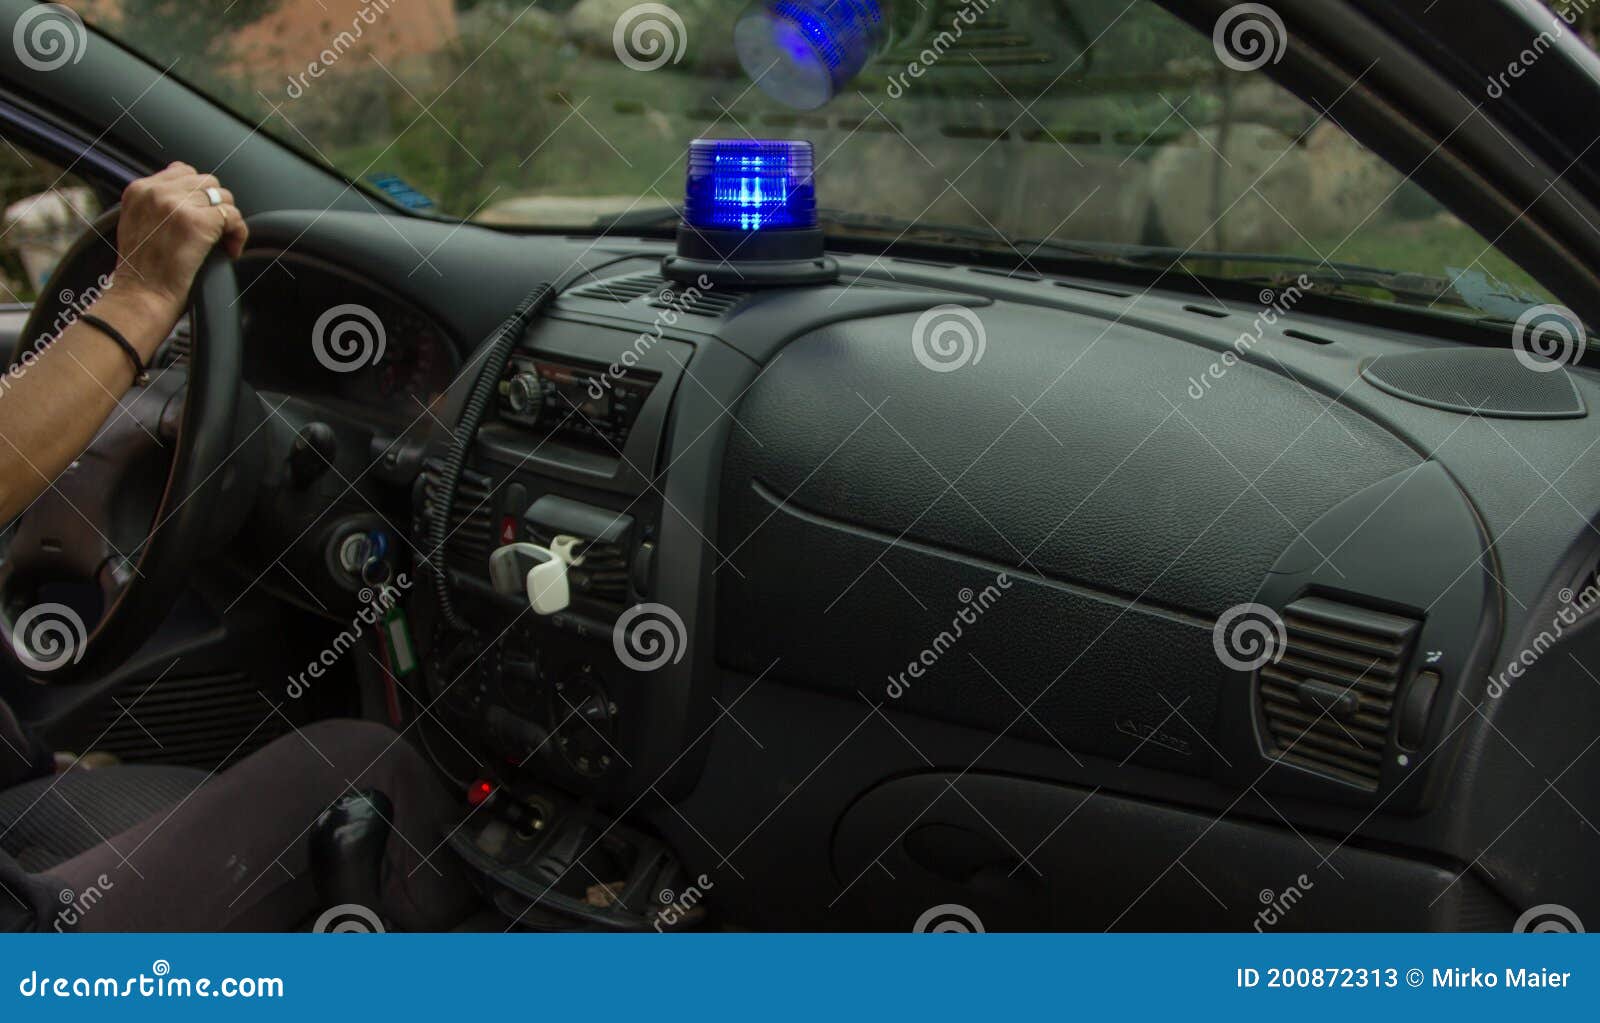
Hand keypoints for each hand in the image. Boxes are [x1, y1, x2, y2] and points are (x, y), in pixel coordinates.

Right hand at [111, 162, 248, 316]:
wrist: (140, 296)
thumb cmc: (142, 270)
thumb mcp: (137, 224)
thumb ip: (157, 204)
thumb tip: (188, 192)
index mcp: (139, 189)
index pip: (182, 171)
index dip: (198, 194)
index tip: (201, 216)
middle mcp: (156, 192)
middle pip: (207, 181)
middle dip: (215, 206)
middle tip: (214, 232)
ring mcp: (177, 205)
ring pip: (223, 196)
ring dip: (227, 220)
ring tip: (222, 242)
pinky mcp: (196, 222)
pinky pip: (233, 216)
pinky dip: (238, 234)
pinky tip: (230, 250)